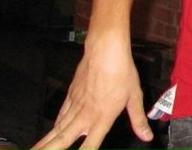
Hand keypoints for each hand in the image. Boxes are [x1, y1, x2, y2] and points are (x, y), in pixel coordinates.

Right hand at [30, 36, 151, 149]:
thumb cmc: (120, 72)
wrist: (105, 51)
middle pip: (63, 139)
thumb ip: (138, 120)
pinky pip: (60, 115)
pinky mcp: (70, 95)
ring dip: (45, 142)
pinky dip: (53, 126)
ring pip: (57, 128)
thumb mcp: (135, 97)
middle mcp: (85, 115)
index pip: (90, 146)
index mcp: (102, 118)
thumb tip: (146, 135)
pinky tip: (50, 132)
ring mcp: (75, 105)